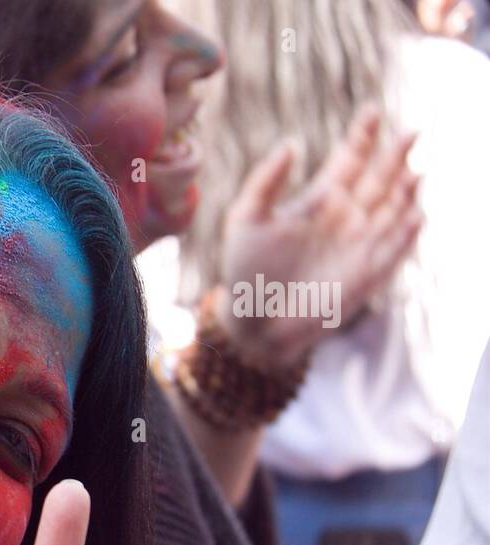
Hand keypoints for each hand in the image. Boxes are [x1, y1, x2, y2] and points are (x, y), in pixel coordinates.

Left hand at [217, 104, 421, 369]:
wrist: (253, 319)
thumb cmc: (245, 269)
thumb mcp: (245, 219)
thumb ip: (265, 181)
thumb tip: (292, 143)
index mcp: (320, 199)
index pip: (350, 159)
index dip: (363, 136)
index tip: (372, 111)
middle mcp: (346, 216)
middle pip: (379, 177)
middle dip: (395, 155)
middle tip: (410, 131)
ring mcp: (359, 243)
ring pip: (393, 208)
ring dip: (406, 190)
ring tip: (413, 170)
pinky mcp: (367, 273)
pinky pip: (394, 249)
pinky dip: (405, 233)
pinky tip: (414, 214)